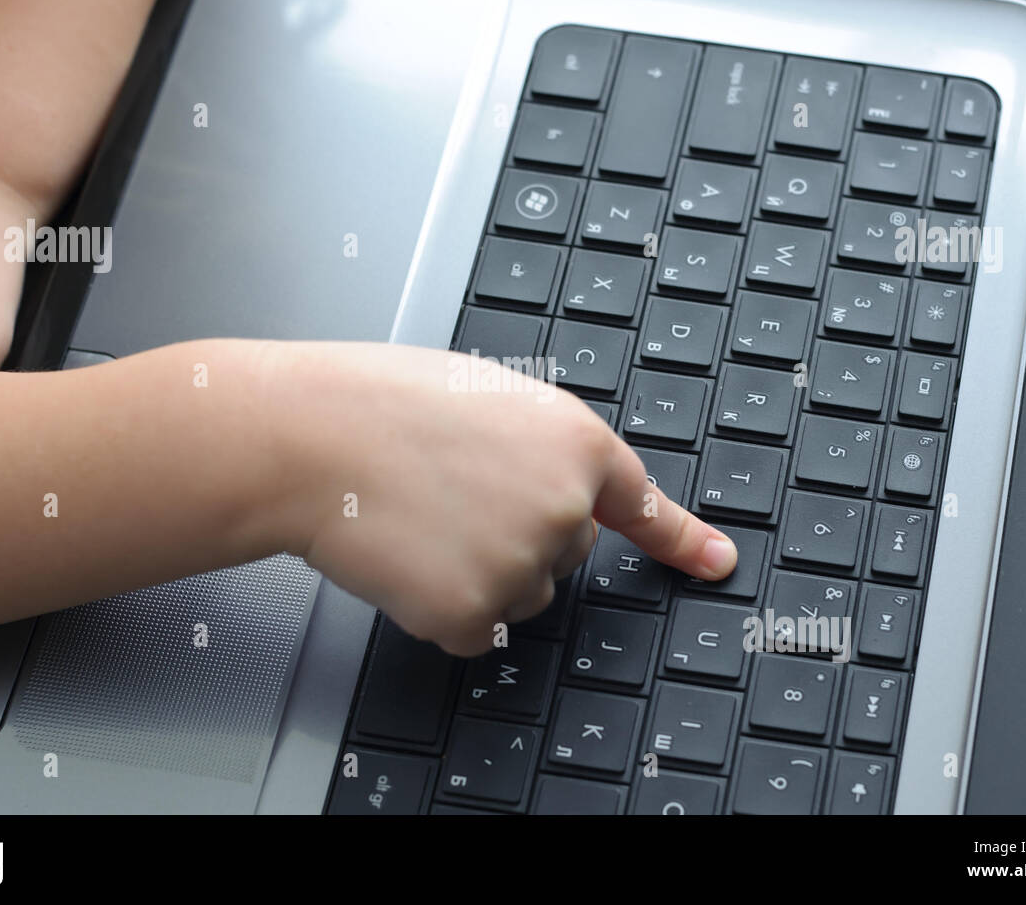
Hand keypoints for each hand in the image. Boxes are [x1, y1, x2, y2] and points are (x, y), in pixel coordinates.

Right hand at [289, 343, 737, 655]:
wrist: (310, 437)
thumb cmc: (380, 404)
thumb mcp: (488, 395)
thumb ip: (539, 448)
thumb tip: (545, 492)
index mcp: (574, 441)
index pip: (642, 503)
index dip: (682, 540)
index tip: (716, 564)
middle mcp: (565, 508)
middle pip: (565, 553)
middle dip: (517, 533)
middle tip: (450, 493)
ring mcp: (523, 565)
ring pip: (519, 594)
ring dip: (478, 572)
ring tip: (421, 517)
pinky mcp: (473, 613)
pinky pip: (472, 630)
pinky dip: (438, 608)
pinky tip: (407, 559)